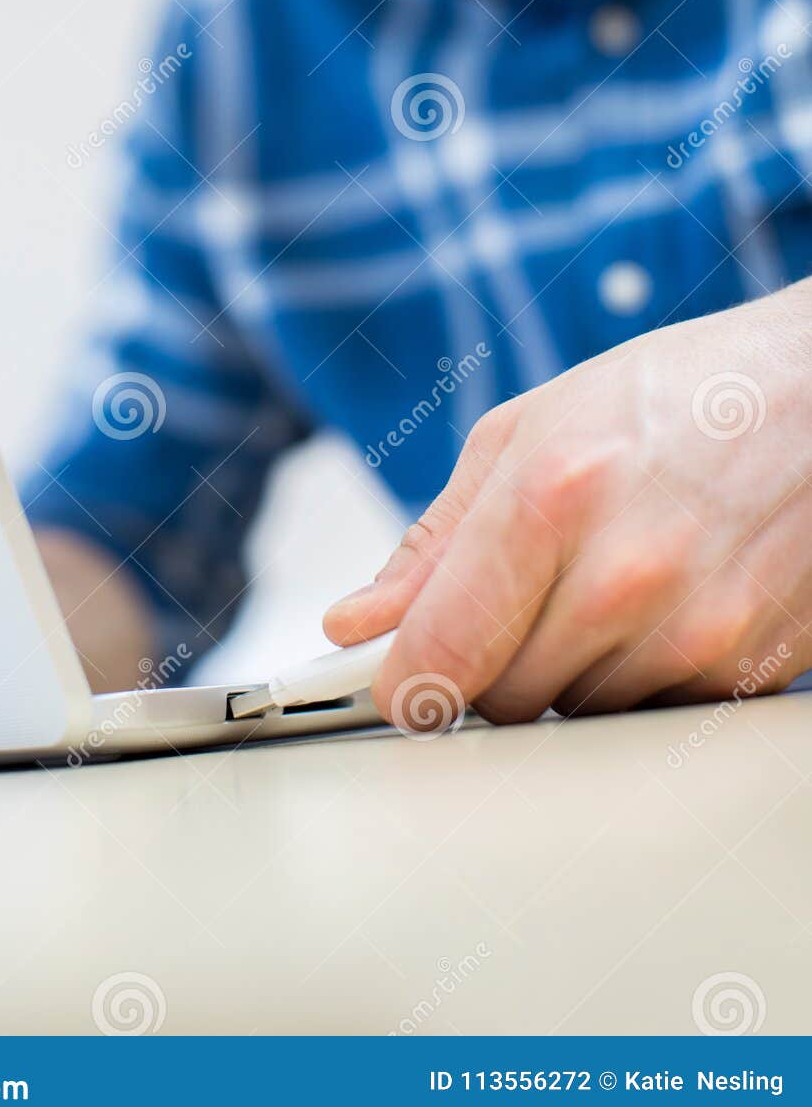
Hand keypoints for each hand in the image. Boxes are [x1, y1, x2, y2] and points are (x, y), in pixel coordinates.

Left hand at [324, 282, 811, 724]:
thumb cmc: (680, 392)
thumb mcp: (530, 430)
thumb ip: (435, 540)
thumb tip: (359, 620)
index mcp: (551, 496)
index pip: (441, 655)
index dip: (404, 683)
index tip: (397, 684)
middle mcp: (624, 575)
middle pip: (502, 697)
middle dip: (493, 660)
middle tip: (527, 591)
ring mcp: (695, 631)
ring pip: (576, 714)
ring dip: (570, 669)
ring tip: (608, 577)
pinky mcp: (747, 672)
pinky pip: (649, 713)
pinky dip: (638, 675)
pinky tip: (663, 601)